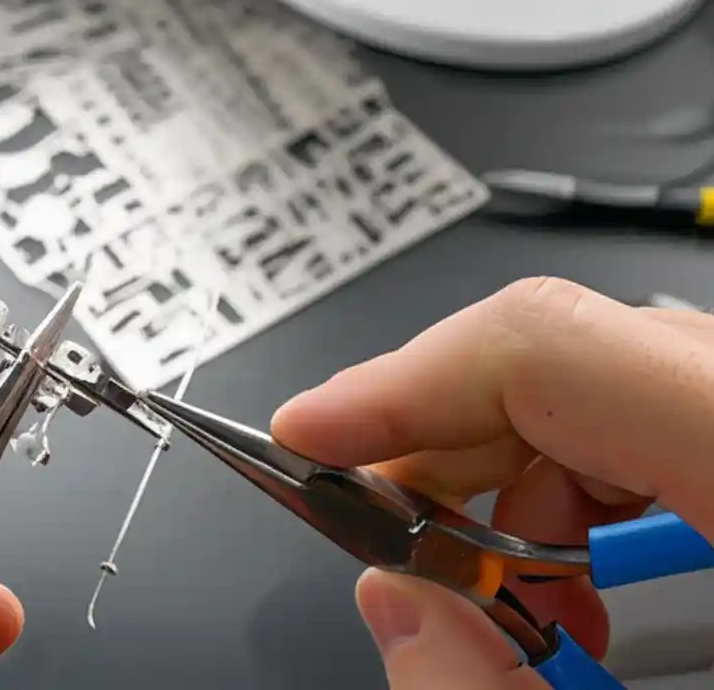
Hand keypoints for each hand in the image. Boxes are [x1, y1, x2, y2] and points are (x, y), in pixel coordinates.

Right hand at [272, 278, 713, 688]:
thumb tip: (401, 608)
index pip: (546, 351)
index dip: (399, 385)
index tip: (310, 437)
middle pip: (561, 361)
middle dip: (445, 455)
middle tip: (380, 534)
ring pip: (598, 385)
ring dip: (512, 488)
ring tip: (494, 597)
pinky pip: (647, 414)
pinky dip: (580, 493)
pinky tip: (568, 582)